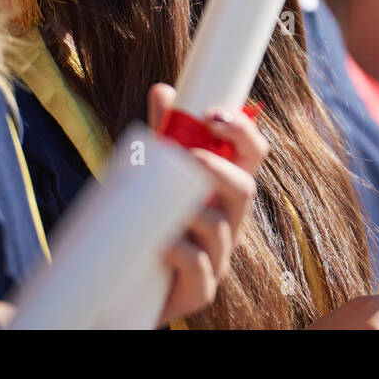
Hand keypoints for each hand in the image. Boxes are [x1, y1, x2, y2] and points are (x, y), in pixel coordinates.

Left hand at [147, 84, 268, 324]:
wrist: (127, 286)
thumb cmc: (154, 222)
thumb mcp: (158, 176)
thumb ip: (164, 136)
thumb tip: (164, 90)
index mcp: (225, 188)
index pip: (251, 153)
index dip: (242, 131)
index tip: (213, 114)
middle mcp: (230, 219)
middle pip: (245, 188)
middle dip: (220, 169)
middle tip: (190, 156)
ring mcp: (219, 256)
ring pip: (221, 228)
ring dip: (195, 212)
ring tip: (167, 207)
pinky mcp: (201, 289)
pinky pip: (200, 267)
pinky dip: (182, 252)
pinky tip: (164, 243)